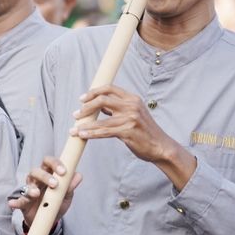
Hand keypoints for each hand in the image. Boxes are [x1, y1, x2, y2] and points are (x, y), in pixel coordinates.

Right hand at [7, 156, 82, 227]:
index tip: (63, 171)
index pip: (49, 163)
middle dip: (45, 176)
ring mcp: (29, 191)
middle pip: (36, 171)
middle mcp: (37, 180)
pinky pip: (18, 201)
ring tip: (36, 194)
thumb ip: (70, 186)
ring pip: (27, 184)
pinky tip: (12, 203)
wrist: (49, 221)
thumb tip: (78, 175)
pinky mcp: (23, 203)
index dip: (55, 164)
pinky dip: (15, 202)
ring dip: (31, 188)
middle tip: (54, 184)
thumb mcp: (66, 196)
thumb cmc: (56, 204)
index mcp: (48, 175)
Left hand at [71, 85, 195, 189]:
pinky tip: (82, 135)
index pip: (109, 88)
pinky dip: (91, 134)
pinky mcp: (128, 132)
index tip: (81, 99)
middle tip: (76, 114)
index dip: (93, 92)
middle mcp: (132, 106)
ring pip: (101, 119)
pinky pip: (104, 132)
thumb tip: (98, 105)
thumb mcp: (134, 114)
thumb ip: (117, 108)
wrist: (161, 147)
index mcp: (133, 99)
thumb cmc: (144, 131)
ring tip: (74, 130)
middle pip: (102, 99)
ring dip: (84, 125)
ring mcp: (130, 119)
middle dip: (86, 107)